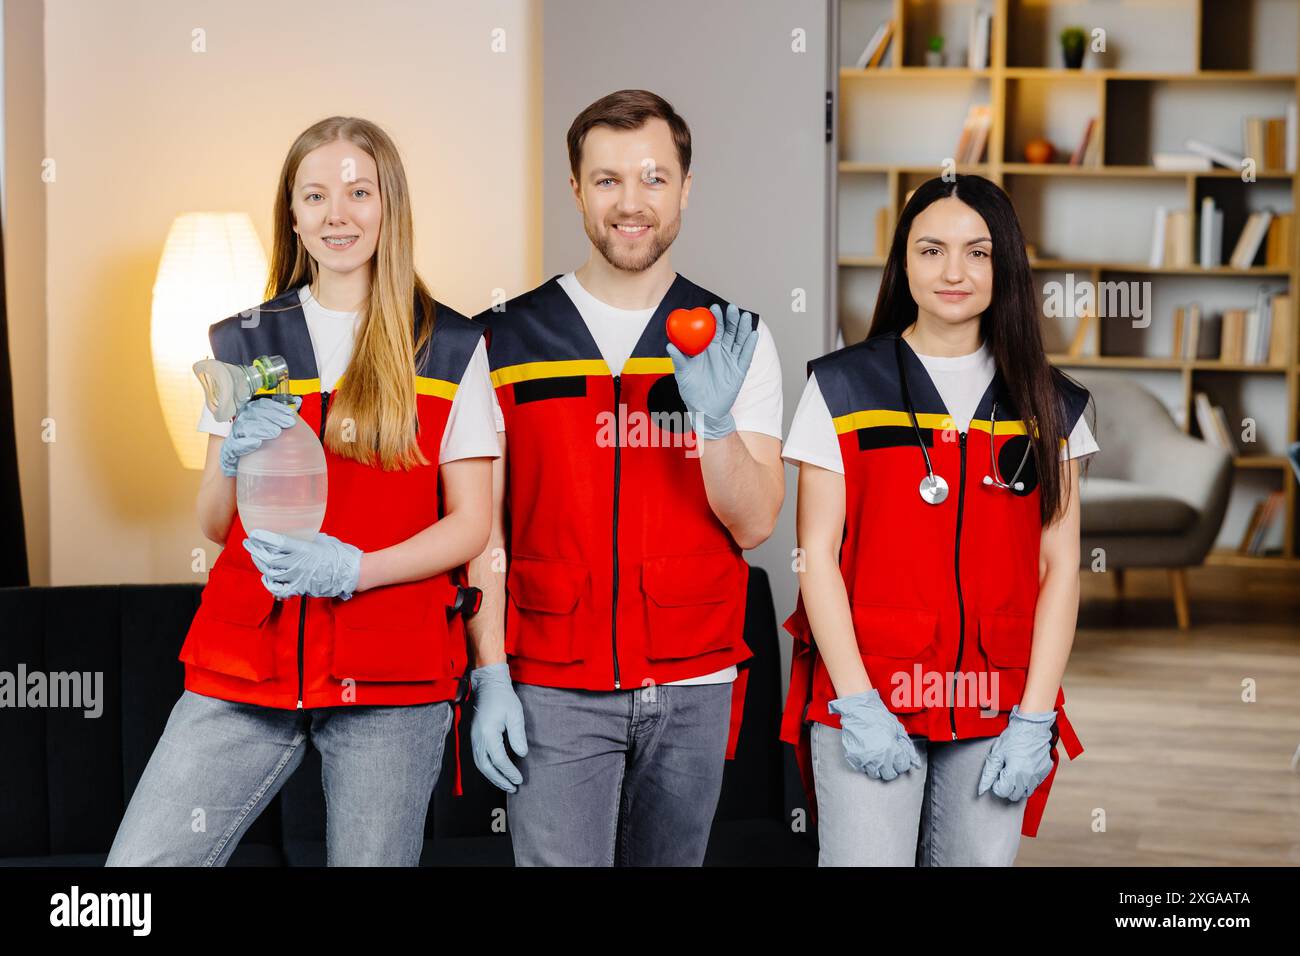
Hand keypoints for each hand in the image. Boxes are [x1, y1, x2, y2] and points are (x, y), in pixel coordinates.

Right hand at [220, 396, 301, 477]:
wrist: (240, 462)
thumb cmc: (258, 441)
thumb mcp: (272, 427)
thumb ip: (282, 415)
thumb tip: (297, 402)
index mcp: (250, 412)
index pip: (262, 405)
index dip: (277, 407)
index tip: (291, 413)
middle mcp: (241, 420)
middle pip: (254, 413)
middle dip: (273, 417)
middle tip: (288, 423)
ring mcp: (234, 434)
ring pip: (246, 427)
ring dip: (262, 429)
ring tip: (276, 432)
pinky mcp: (229, 448)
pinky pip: (236, 445)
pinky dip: (246, 443)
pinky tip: (256, 443)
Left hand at [243, 528, 361, 599]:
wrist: (350, 573)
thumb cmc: (338, 554)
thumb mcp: (321, 539)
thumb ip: (304, 538)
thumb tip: (292, 533)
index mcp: (305, 549)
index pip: (278, 543)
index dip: (263, 537)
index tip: (254, 532)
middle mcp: (299, 564)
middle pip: (269, 558)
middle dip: (255, 549)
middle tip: (248, 543)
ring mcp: (298, 578)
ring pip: (270, 572)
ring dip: (259, 564)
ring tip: (256, 556)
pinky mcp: (300, 589)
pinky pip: (279, 590)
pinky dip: (269, 584)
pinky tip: (265, 577)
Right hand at [469, 662, 527, 792]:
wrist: (489, 685)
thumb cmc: (503, 698)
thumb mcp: (515, 714)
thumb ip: (517, 735)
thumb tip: (521, 754)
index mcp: (488, 733)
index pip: (498, 759)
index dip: (509, 772)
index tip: (519, 780)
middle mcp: (477, 738)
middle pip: (486, 767)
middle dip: (500, 779)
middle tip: (513, 788)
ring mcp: (474, 738)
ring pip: (480, 764)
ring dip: (493, 777)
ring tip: (506, 784)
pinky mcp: (475, 737)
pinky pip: (478, 758)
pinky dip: (487, 768)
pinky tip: (497, 772)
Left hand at [666, 303, 757, 440]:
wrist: (704, 409)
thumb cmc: (690, 390)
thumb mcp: (682, 374)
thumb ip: (678, 359)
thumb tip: (669, 345)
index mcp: (707, 349)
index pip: (712, 330)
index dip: (714, 319)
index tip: (713, 308)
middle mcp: (721, 352)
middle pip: (728, 332)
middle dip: (731, 319)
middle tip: (732, 308)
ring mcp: (731, 360)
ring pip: (739, 341)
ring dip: (742, 328)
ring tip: (744, 316)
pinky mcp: (739, 371)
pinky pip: (746, 356)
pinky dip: (750, 346)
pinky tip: (753, 334)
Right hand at [828, 687, 921, 780]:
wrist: (858, 709)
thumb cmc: (879, 717)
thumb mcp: (898, 730)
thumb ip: (909, 749)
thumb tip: (916, 764)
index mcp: (891, 749)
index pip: (902, 767)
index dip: (902, 761)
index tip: (899, 756)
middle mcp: (878, 757)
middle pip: (889, 775)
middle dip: (892, 768)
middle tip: (890, 758)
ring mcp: (864, 758)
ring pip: (875, 774)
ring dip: (878, 768)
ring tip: (878, 756)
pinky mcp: (853, 757)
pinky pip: (862, 769)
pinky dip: (865, 764)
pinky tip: (868, 754)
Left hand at [978, 704, 1055, 800]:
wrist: (1032, 726)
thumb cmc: (1013, 738)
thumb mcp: (996, 754)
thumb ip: (988, 774)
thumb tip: (981, 789)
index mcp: (1014, 774)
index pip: (1002, 792)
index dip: (996, 784)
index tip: (997, 774)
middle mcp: (1028, 778)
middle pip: (1014, 795)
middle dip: (1007, 787)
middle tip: (1005, 773)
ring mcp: (1038, 776)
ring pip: (1026, 792)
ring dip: (1018, 786)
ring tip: (1015, 771)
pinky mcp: (1045, 771)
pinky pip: (1036, 783)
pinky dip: (1029, 780)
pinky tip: (1025, 767)